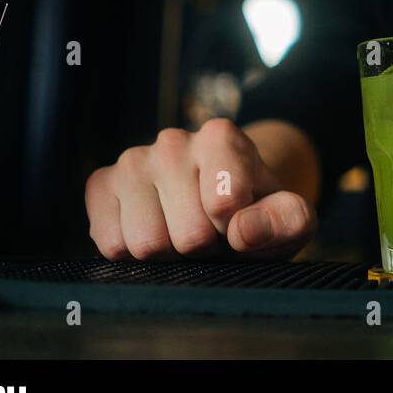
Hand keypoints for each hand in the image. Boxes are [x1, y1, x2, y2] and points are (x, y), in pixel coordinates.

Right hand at [85, 118, 315, 260]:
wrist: (223, 202)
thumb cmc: (258, 211)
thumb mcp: (291, 218)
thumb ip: (286, 221)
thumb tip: (243, 230)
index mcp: (221, 137)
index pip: (224, 205)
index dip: (238, 231)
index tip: (241, 221)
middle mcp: (173, 140)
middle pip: (186, 235)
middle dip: (205, 249)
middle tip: (213, 234)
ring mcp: (132, 161)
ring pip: (146, 244)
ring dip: (170, 255)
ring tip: (183, 232)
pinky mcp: (101, 184)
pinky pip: (110, 244)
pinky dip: (134, 255)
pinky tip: (155, 231)